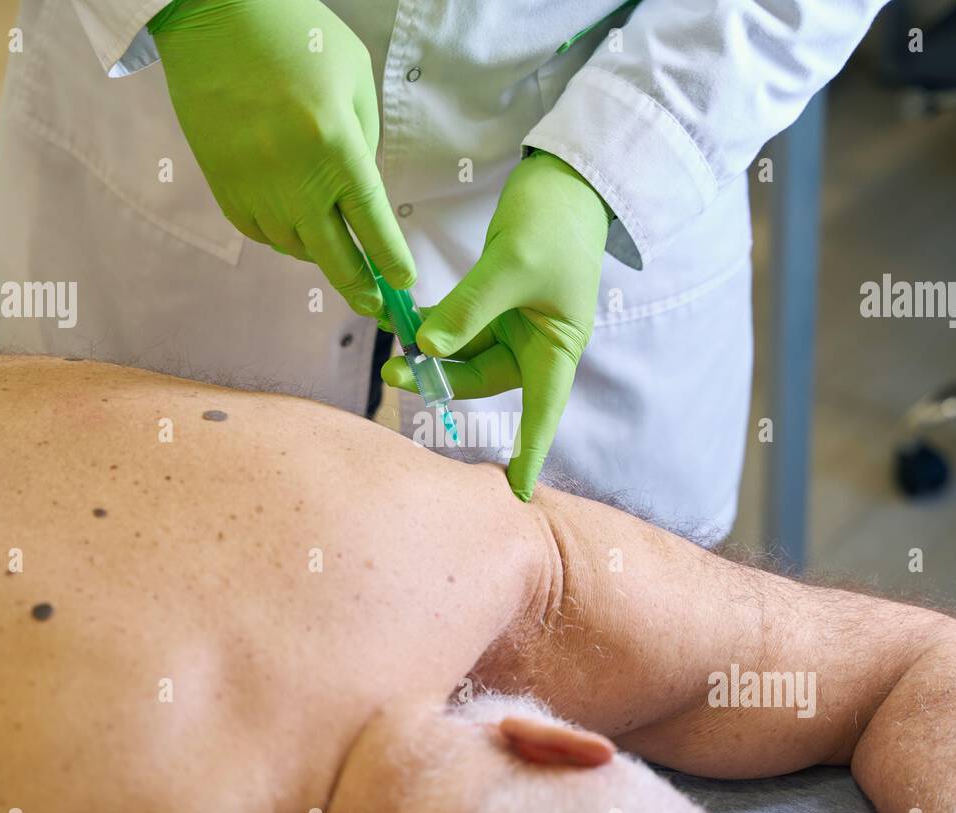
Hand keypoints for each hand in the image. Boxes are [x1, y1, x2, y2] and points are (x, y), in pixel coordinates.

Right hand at [150, 0, 414, 314]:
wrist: (215, 18)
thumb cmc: (297, 35)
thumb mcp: (354, 78)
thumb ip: (364, 139)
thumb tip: (360, 191)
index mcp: (336, 149)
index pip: (373, 225)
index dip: (392, 262)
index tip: (405, 284)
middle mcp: (294, 179)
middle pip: (334, 258)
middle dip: (361, 290)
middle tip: (377, 307)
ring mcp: (254, 187)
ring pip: (296, 248)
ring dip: (321, 254)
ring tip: (337, 249)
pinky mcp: (224, 186)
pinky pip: (260, 233)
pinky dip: (283, 237)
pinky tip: (296, 225)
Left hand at [381, 151, 610, 499]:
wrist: (565, 177)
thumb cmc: (556, 222)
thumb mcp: (511, 267)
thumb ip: (468, 310)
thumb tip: (426, 350)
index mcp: (558, 346)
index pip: (542, 413)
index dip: (529, 452)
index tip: (517, 493)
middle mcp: (537, 342)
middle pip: (482, 379)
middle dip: (439, 379)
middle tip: (393, 374)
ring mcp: (514, 322)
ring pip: (463, 352)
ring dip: (427, 350)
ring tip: (389, 340)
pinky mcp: (493, 301)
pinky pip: (456, 324)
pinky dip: (430, 322)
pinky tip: (399, 316)